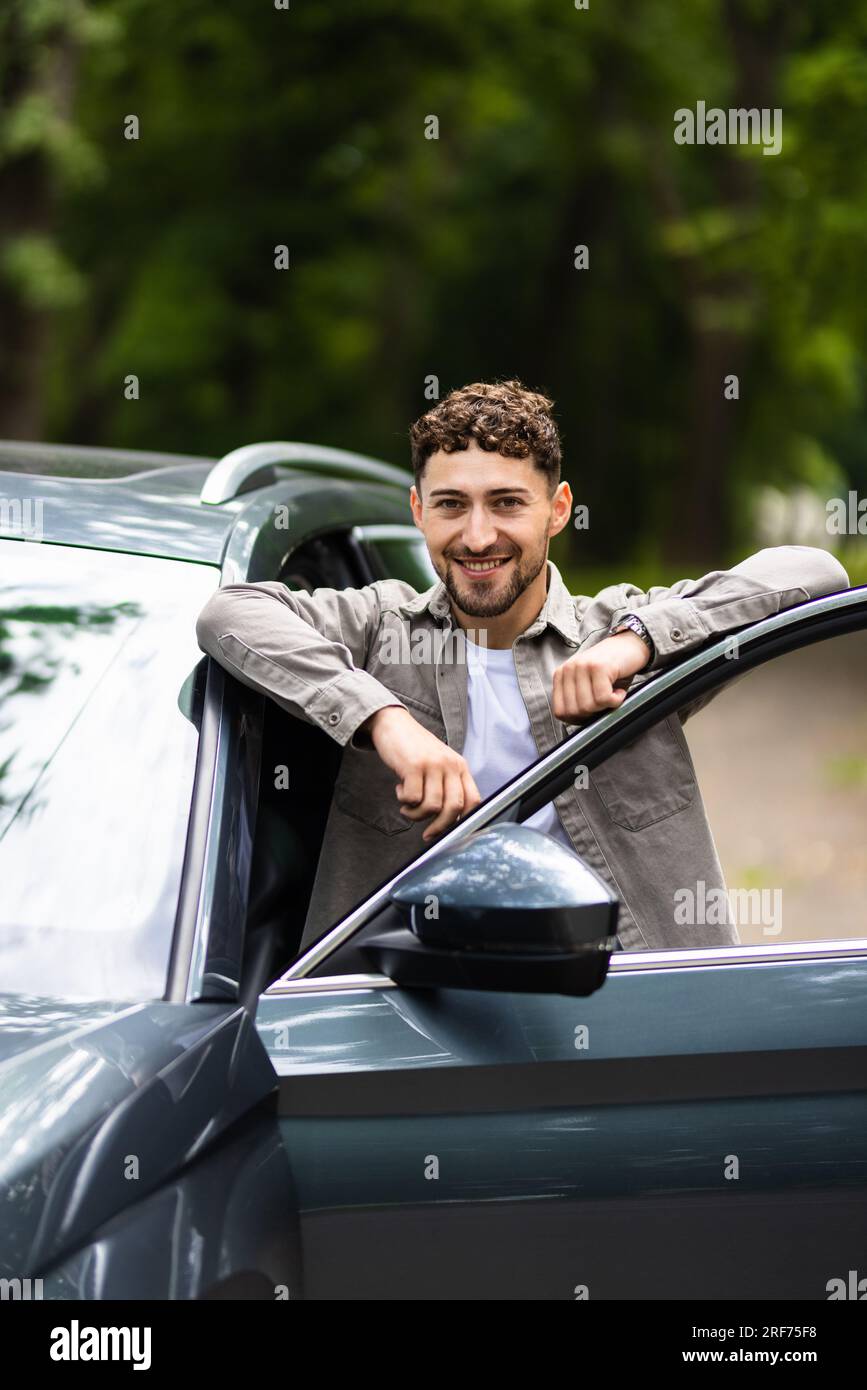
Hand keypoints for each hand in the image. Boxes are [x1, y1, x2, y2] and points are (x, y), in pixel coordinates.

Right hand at [363, 706, 481, 840]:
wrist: (394, 724)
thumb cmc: (416, 749)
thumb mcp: (440, 763)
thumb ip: (448, 785)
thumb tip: (451, 819)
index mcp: (460, 766)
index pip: (473, 800)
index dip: (464, 821)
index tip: (450, 832)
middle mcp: (450, 765)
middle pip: (454, 807)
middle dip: (440, 827)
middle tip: (427, 834)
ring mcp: (432, 764)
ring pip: (431, 806)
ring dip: (416, 814)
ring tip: (408, 807)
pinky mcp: (413, 766)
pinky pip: (412, 798)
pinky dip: (404, 801)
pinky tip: (400, 790)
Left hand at [551, 631, 649, 722]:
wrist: (630, 645)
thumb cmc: (610, 669)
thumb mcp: (587, 683)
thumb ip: (576, 699)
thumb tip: (577, 722)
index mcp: (561, 675)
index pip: (560, 711)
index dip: (577, 719)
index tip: (592, 712)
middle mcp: (568, 669)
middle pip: (574, 711)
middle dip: (593, 713)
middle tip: (605, 703)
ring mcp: (582, 666)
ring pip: (588, 706)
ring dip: (606, 706)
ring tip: (613, 694)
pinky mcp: (599, 667)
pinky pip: (603, 698)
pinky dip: (616, 700)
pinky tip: (620, 691)